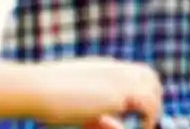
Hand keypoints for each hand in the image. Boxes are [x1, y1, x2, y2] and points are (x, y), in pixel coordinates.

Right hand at [30, 58, 161, 127]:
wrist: (36, 87)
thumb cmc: (42, 95)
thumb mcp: (70, 96)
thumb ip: (90, 104)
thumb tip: (104, 119)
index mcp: (103, 67)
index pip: (134, 72)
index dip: (138, 89)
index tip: (133, 109)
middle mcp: (114, 69)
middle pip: (149, 76)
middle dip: (151, 96)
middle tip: (143, 120)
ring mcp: (118, 79)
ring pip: (153, 88)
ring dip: (151, 109)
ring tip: (142, 127)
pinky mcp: (119, 95)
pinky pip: (149, 107)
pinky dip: (147, 120)